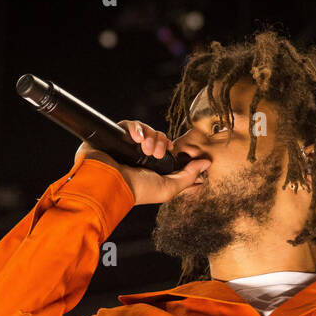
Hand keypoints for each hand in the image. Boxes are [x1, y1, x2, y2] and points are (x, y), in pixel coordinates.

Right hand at [73, 120, 207, 205]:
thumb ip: (188, 176)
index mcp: (153, 170)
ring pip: (148, 130)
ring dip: (150, 137)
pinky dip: (136, 128)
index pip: (170, 154)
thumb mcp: (168, 188)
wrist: (109, 183)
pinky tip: (136, 138)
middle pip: (160, 139)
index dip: (177, 152)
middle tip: (156, 154)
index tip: (185, 156)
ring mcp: (129, 146)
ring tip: (144, 149)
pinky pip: (131, 124)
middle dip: (161, 144)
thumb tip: (206, 163)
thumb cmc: (137, 190)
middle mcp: (141, 157)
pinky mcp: (117, 136)